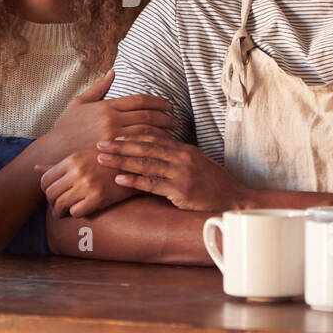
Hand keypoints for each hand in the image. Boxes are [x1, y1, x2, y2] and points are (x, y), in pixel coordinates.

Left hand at [34, 149, 136, 217]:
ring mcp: (87, 185)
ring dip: (60, 212)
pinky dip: (76, 213)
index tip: (53, 194)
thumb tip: (36, 168)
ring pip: (61, 205)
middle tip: (57, 207)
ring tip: (65, 212)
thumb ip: (59, 165)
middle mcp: (78, 171)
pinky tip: (82, 210)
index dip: (46, 191)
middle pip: (50, 194)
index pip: (45, 180)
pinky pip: (76, 212)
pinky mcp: (98, 198)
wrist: (135, 166)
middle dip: (51, 203)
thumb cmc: (108, 162)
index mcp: (72, 159)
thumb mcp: (83, 156)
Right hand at [37, 69, 177, 160]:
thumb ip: (99, 87)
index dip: (157, 102)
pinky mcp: (113, 154)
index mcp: (107, 106)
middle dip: (165, 118)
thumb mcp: (79, 102)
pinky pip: (138, 150)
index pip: (139, 101)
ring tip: (172, 134)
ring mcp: (113, 138)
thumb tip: (114, 71)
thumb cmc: (66, 126)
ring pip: (146, 133)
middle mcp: (112, 120)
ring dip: (162, 133)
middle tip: (176, 120)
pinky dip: (152, 147)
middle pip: (147, 117)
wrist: (53, 151)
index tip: (168, 105)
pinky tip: (160, 148)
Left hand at [94, 135, 246, 211]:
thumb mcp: (196, 162)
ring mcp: (181, 173)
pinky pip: (152, 184)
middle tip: (100, 143)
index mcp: (184, 149)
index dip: (131, 136)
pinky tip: (119, 179)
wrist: (232, 198)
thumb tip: (156, 149)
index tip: (112, 134)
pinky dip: (134, 180)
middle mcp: (181, 157)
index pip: (153, 137)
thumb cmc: (212, 182)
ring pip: (146, 163)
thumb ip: (176, 155)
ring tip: (103, 159)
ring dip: (122, 160)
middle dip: (120, 144)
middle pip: (145, 147)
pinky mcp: (180, 190)